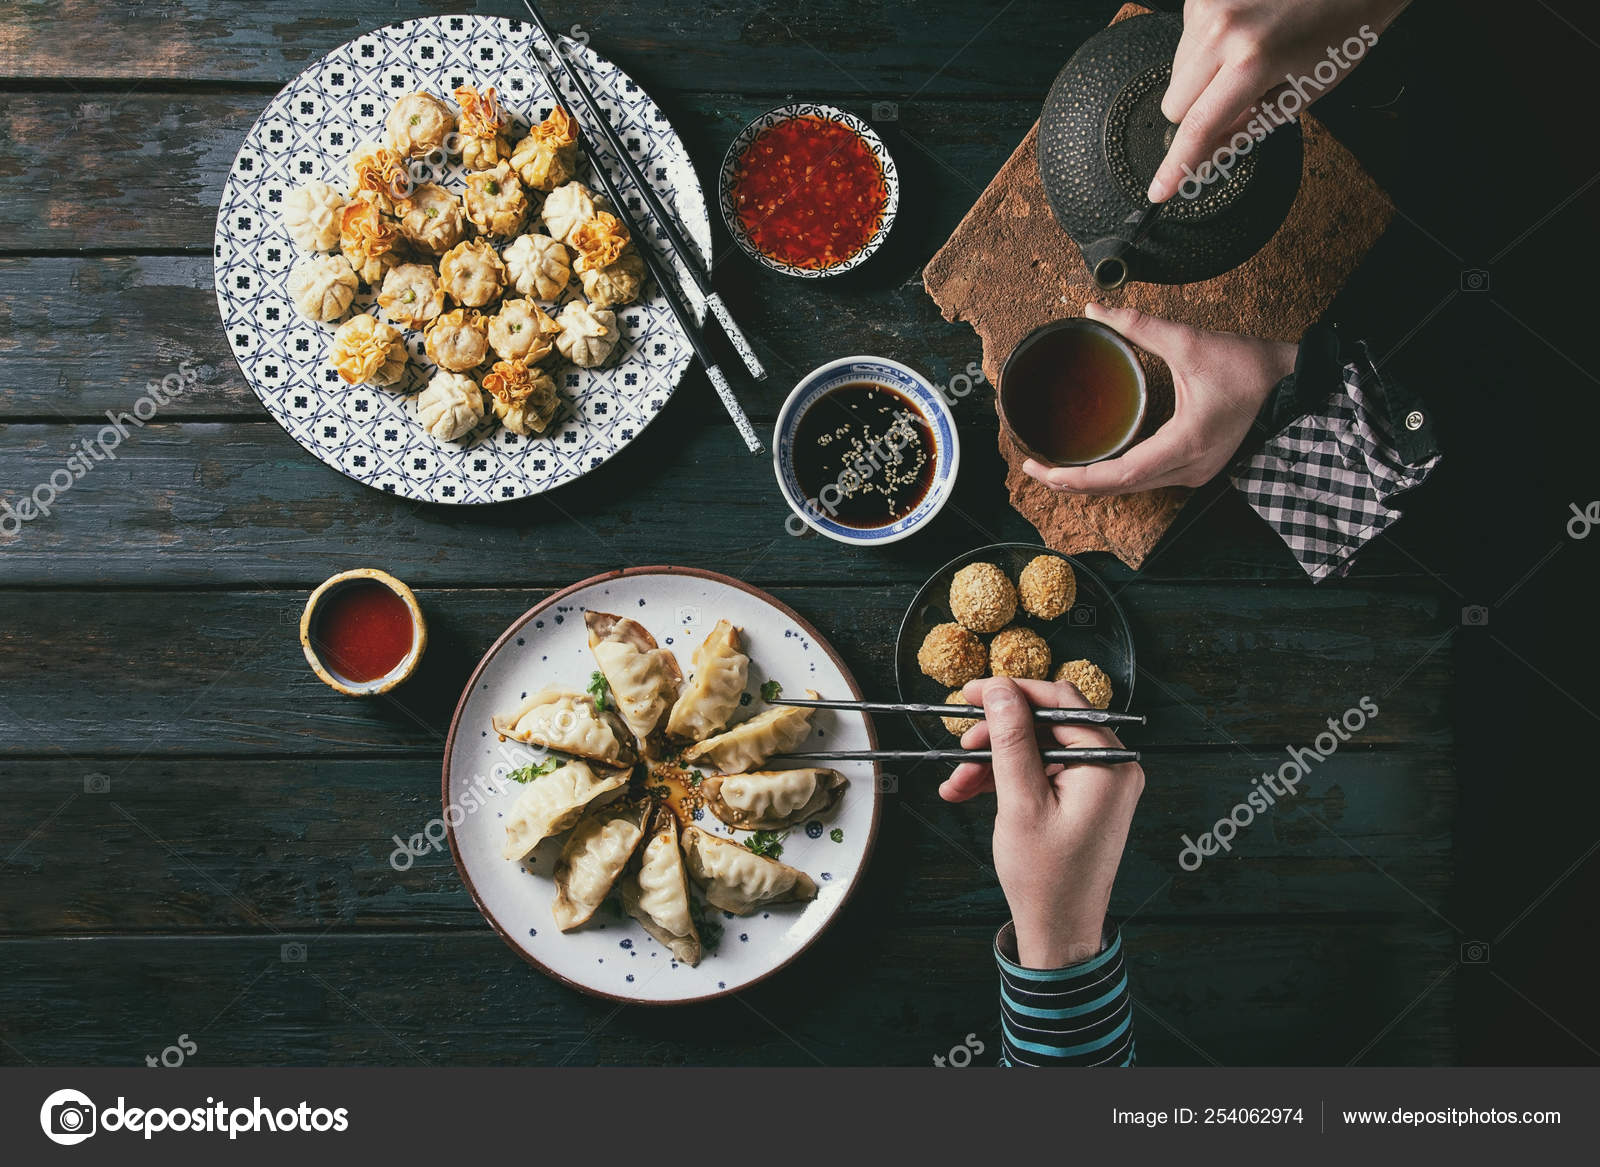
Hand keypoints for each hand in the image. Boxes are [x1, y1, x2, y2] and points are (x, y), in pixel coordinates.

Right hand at [940, 677, 1143, 968]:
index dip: (1011, 693)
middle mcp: (1113, 766)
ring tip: (956, 784)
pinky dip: (1008, 777)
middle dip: (997, 734)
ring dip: (994, 760)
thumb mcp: (1020, 801)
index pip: (1059, 701)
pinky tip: (971, 791)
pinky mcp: (1085, 798)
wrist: (1059, 931)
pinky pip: (1043, 771)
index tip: (970, 695)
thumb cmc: (1046, 877)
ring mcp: (1100, 783)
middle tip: (959, 747)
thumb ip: (1010, 739)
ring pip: (1038, 748)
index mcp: (1109, 762)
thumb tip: (1001, 690)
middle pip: (1047, 723)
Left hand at [1022, 302, 1293, 495]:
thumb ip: (1142, 327)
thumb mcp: (1192, 342)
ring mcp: (1194, 473)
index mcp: (1185, 444)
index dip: (1076, 478)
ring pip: (1133, 488)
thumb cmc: (1252, 369)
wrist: (1296, 385)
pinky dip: (1117, 475)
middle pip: (1119, 489)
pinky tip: (1095, 463)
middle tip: (1034, 468)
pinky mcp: (1197, 467)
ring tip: (1055, 468)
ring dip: (1094, 482)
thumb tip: (1097, 309)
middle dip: (1074, 483)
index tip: (1041, 469)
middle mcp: (1188, 469)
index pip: (1119, 476)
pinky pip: (1148, 479)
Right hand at [1149, 0, 1408, 202]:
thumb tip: (1206, 161)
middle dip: (1198, 114)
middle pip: (1174, 104)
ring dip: (1202, 78)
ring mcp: (1208, 5)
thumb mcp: (1301, 92)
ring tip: (1246, 58)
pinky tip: (1240, 36)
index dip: (1177, 166)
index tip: (1160, 191)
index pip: (1198, 127)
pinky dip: (1206, 49)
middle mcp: (1221, 28)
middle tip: (1238, 100)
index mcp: (1252, 60)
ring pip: (1176, 74)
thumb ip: (1245, 129)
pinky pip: (1184, 41)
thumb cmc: (1339, 31)